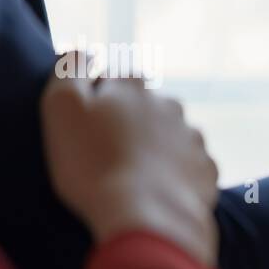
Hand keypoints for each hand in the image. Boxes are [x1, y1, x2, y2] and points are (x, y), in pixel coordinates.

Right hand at [40, 72, 220, 266]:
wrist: (145, 216)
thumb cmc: (93, 163)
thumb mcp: (62, 108)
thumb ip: (69, 71)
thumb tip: (83, 51)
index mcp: (133, 88)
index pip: (118, 79)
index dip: (102, 100)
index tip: (89, 127)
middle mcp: (170, 106)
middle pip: (149, 107)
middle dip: (134, 123)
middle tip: (110, 154)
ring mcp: (193, 139)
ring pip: (173, 136)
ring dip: (158, 148)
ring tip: (135, 176)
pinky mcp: (207, 171)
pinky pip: (191, 167)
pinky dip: (177, 175)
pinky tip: (159, 192)